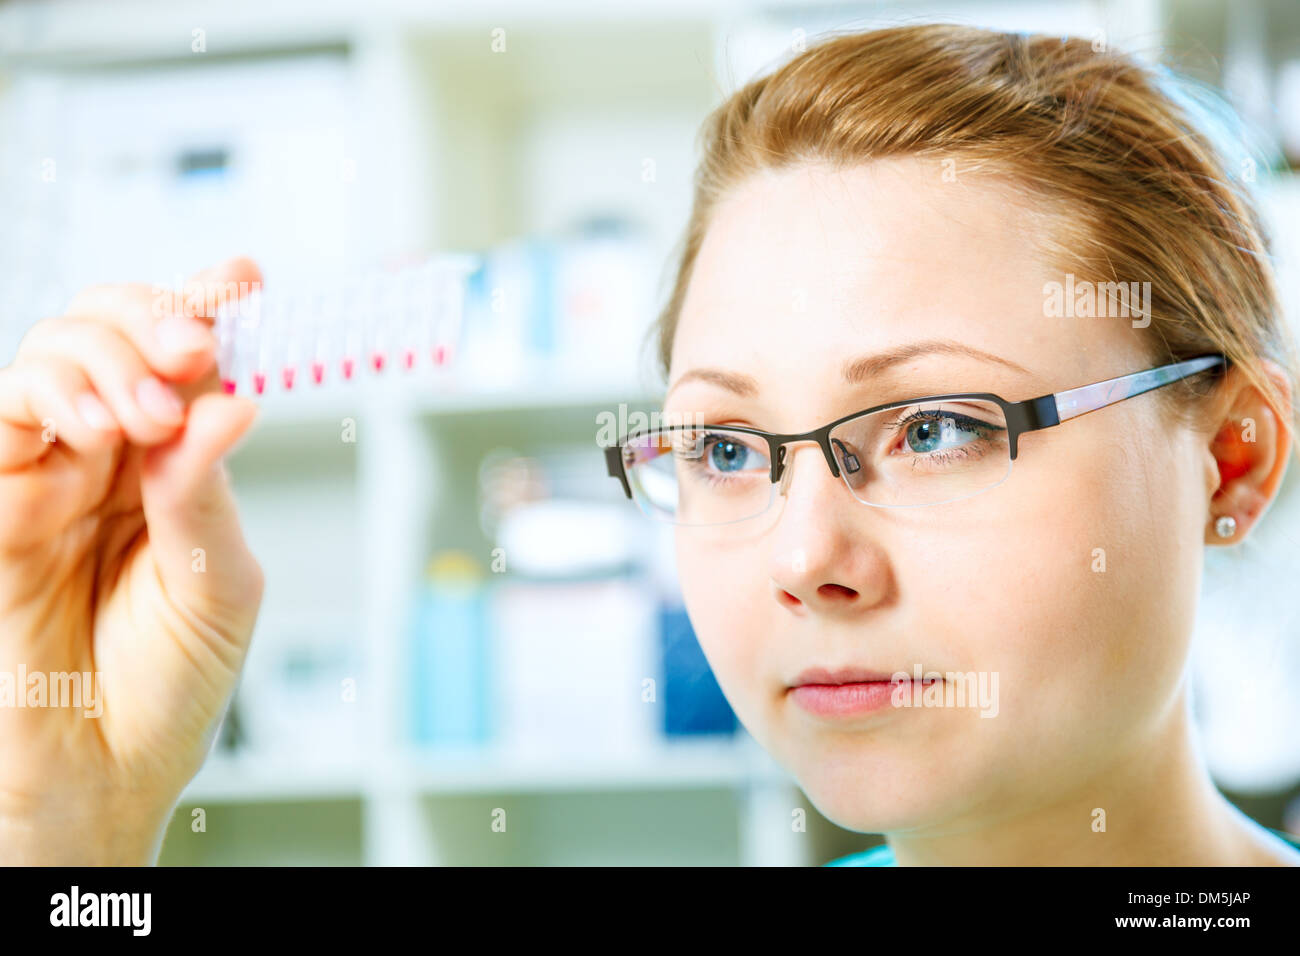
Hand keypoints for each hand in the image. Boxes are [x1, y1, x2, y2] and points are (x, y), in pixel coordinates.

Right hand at [0, 259, 265, 862]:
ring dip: (110, 355)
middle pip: (115, 333)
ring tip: (154, 411)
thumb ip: (209, 490)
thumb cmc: (170, 684)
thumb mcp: (219, 582)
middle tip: (198, 346)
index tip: (242, 279)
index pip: (184, 362)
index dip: (206, 308)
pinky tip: (105, 425)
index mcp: (173, 464)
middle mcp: (109, 455)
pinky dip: (54, 395)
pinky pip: (4, 413)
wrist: (105, 771)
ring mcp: (47, 471)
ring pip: (54, 352)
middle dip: (158, 318)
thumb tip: (232, 401)